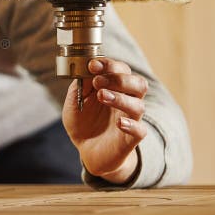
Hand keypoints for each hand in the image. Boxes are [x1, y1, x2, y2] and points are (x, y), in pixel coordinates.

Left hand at [62, 57, 148, 183]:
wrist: (86, 149)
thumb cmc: (82, 121)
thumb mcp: (75, 101)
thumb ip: (80, 86)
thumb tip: (85, 68)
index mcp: (114, 87)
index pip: (121, 69)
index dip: (109, 65)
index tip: (92, 65)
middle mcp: (127, 100)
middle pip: (138, 84)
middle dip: (119, 78)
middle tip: (97, 80)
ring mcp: (130, 119)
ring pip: (139, 105)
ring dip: (121, 98)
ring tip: (102, 96)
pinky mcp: (131, 138)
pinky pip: (140, 130)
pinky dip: (131, 124)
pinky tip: (119, 122)